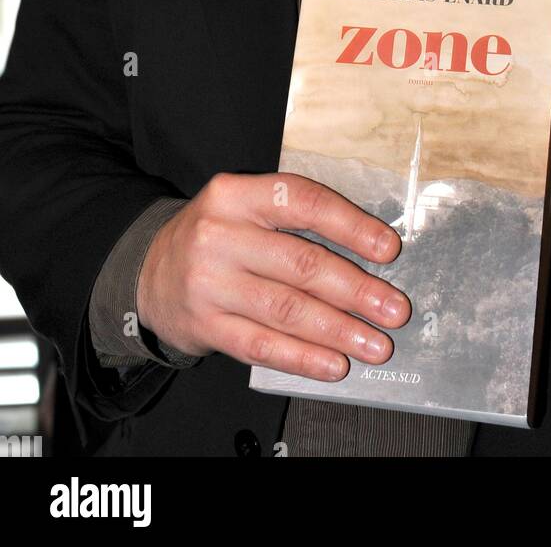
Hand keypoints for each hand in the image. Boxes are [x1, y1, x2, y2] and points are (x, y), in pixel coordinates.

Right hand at [135, 171, 409, 380]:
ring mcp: (209, 283)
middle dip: (356, 289)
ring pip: (286, 309)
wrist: (148, 270)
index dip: (350, 226)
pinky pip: (262, 345)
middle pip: (300, 263)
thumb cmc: (218, 235)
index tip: (387, 248)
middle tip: (394, 308)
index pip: (303, 203)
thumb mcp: (245, 207)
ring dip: (338, 330)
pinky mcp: (205, 326)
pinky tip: (333, 363)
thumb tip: (369, 249)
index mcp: (236, 194)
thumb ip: (295, 219)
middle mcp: (220, 235)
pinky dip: (303, 357)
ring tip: (374, 343)